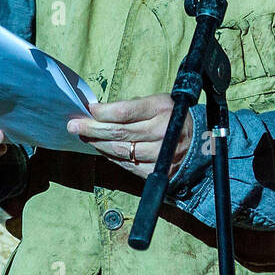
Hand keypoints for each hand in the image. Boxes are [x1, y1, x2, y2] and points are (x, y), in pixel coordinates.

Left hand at [67, 94, 193, 179]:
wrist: (200, 143)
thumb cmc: (172, 117)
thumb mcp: (158, 103)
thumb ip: (132, 106)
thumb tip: (99, 111)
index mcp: (162, 109)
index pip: (126, 111)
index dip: (104, 112)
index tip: (89, 109)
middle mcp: (162, 132)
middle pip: (119, 132)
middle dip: (92, 129)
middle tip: (74, 125)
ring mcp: (160, 154)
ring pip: (120, 151)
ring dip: (98, 144)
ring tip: (84, 137)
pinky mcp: (157, 171)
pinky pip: (127, 165)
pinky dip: (111, 157)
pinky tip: (101, 149)